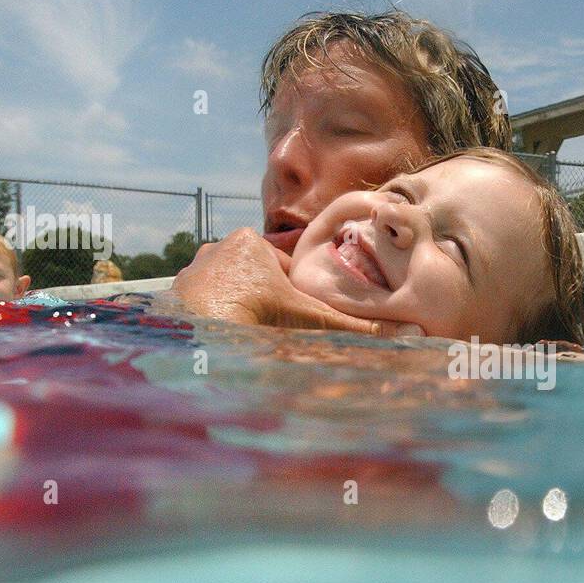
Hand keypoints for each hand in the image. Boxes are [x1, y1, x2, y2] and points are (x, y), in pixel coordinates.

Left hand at [169, 228, 422, 336]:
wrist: (200, 334)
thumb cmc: (256, 316)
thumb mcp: (310, 318)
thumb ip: (354, 326)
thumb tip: (407, 330)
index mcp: (251, 243)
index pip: (284, 268)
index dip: (297, 295)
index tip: (298, 318)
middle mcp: (218, 248)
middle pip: (256, 277)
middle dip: (268, 301)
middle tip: (274, 330)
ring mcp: (193, 269)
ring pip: (230, 290)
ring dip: (240, 309)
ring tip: (249, 336)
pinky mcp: (176, 292)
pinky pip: (203, 303)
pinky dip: (214, 318)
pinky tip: (223, 338)